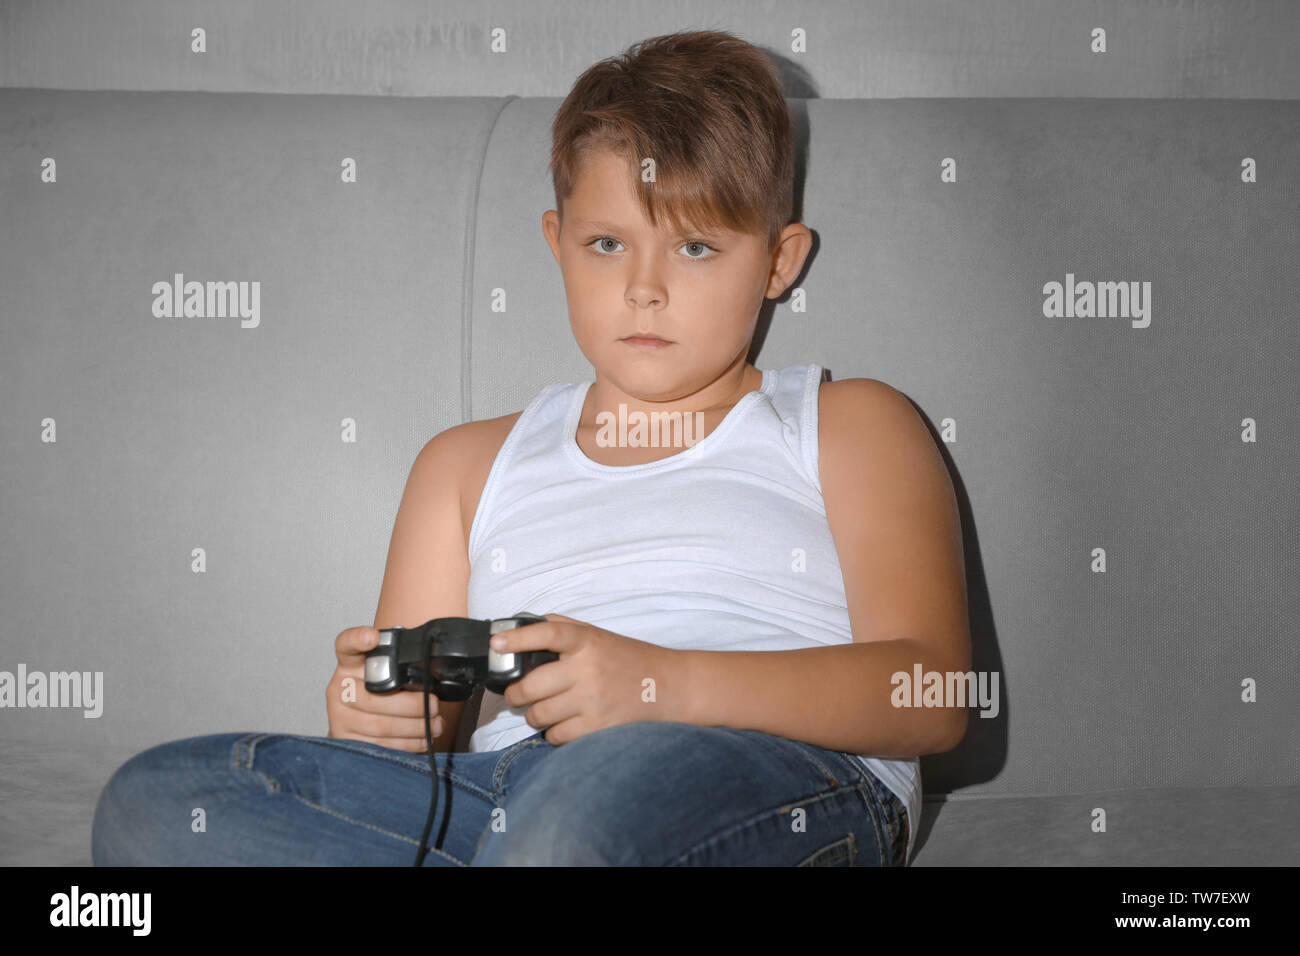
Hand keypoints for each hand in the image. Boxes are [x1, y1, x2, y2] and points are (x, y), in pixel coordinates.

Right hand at [325, 625, 440, 752]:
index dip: (357, 639)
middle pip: (373, 697)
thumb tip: (436, 670)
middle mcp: (340, 688)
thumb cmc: (379, 694)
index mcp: (350, 664)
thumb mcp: (386, 674)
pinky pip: (380, 746)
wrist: (355, 724)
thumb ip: (399, 667)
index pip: (346, 645)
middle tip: (434, 705)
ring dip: (415, 728)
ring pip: (380, 726)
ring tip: (436, 724)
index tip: (373, 637)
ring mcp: (339, 715)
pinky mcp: (345, 740)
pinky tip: (423, 740)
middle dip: (412, 705)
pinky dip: (407, 745)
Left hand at [497, 613, 680, 744]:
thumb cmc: (629, 658)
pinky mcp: (598, 727)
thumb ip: (563, 628)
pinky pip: (556, 736)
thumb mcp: (599, 635)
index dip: (517, 638)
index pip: (547, 633)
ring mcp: (592, 700)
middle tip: (517, 695)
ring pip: (538, 715)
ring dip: (535, 716)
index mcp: (587, 641)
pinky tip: (564, 724)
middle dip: (516, 694)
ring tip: (544, 710)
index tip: (496, 643)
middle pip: (529, 687)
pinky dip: (553, 733)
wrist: (669, 686)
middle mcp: (588, 669)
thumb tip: (523, 627)